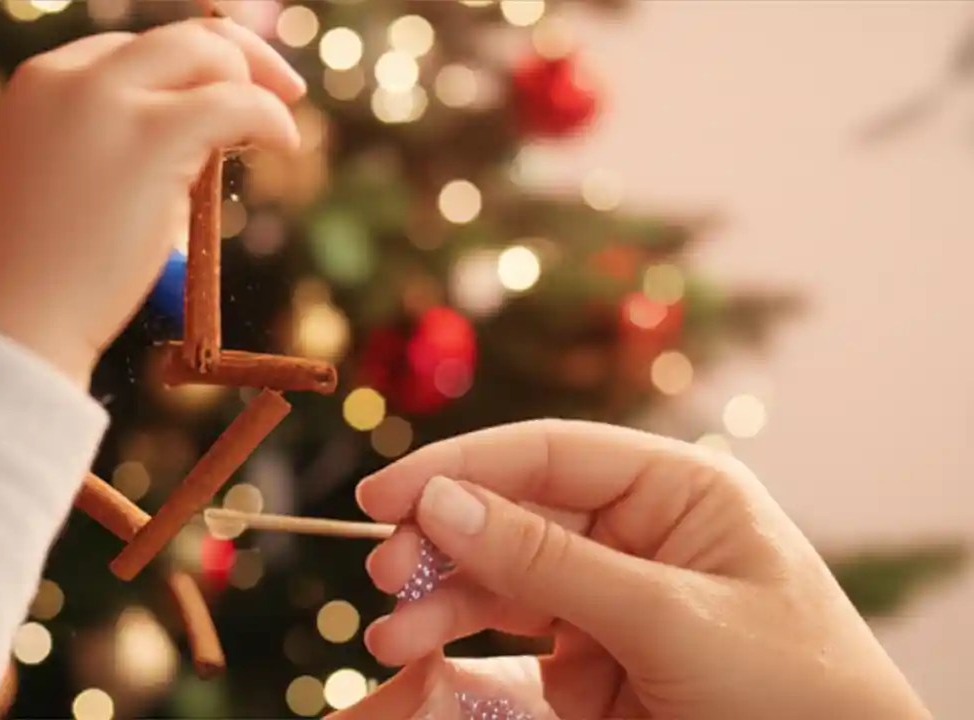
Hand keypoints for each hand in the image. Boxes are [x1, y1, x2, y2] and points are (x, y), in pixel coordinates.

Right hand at [0, 19, 304, 385]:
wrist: (23, 318)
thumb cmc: (51, 273)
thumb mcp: (74, 180)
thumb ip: (123, 141)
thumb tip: (208, 134)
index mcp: (42, 82)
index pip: (134, 50)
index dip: (191, 68)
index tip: (228, 93)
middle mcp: (69, 75)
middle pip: (179, 38)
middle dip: (241, 57)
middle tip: (285, 93)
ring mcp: (107, 99)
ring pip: (210, 55)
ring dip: (258, 87)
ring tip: (280, 130)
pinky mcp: (151, 135)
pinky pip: (235, 104)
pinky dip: (271, 118)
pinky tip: (286, 145)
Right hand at [347, 421, 927, 718]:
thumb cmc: (795, 690)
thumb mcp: (667, 618)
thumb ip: (548, 561)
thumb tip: (440, 503)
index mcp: (676, 489)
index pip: (547, 454)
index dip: (460, 466)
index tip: (383, 494)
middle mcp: (638, 531)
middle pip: (513, 515)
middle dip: (444, 542)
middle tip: (384, 573)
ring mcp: (612, 596)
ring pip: (502, 580)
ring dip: (442, 602)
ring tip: (392, 639)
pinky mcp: (595, 659)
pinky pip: (513, 641)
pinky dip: (464, 649)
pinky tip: (420, 658)